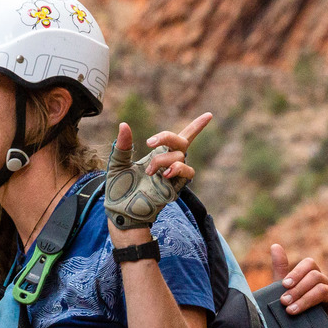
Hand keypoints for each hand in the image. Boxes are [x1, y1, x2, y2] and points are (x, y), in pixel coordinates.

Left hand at [104, 112, 211, 236]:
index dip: (196, 127)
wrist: (120, 212)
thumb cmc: (119, 190)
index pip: (179, 138)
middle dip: (167, 137)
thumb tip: (124, 125)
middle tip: (150, 142)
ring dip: (164, 160)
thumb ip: (123, 146)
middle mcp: (168, 164)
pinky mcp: (175, 188)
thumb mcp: (118, 164)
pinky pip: (188, 173)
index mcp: (157, 155)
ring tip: (149, 172)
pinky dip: (179, 169)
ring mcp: (173, 176)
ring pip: (181, 156)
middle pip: (181, 142)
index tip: (209, 115)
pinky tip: (165, 174)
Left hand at [269, 244, 327, 327]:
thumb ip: (282, 268)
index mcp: (314, 277)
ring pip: (322, 289)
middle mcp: (326, 284)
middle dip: (297, 289)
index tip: (284, 285)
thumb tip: (275, 245)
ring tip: (292, 311)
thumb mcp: (285, 291)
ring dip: (305, 299)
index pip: (309, 265)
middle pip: (315, 277)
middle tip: (284, 302)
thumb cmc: (295, 310)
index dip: (296, 273)